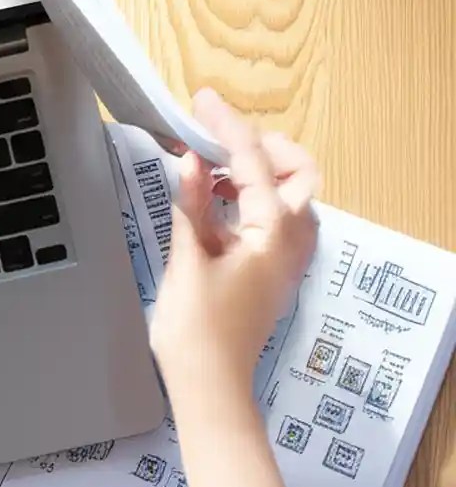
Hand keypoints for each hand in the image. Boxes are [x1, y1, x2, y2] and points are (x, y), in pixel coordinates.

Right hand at [150, 89, 319, 383]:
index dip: (225, 126)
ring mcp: (286, 257)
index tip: (203, 102)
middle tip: (217, 139)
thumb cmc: (196, 331)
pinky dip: (251, 198)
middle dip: (263, 147)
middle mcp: (291, 242)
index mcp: (273, 233)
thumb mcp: (188, 259)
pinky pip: (274, 218)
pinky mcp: (272, 270)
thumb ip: (193, 204)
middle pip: (297, 172)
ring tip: (208, 170)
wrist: (209, 385)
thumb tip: (193, 161)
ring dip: (256, 172)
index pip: (252, 162)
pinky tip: (215, 203)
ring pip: (289, 195)